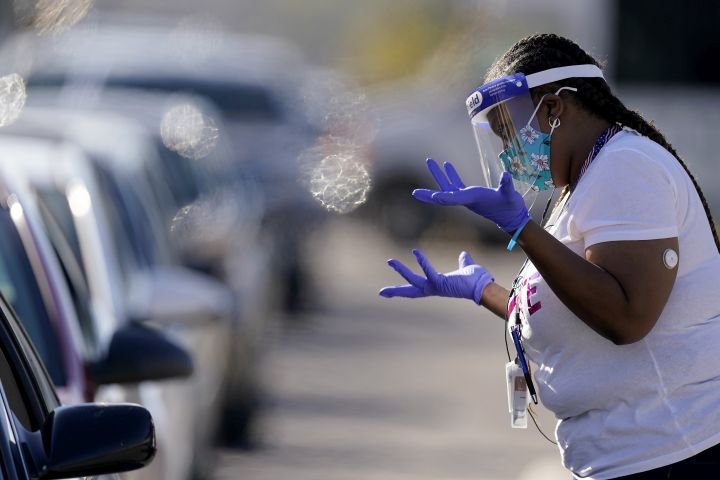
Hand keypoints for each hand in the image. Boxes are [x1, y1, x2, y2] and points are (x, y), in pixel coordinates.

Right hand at [378, 249, 493, 303]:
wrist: (484, 286)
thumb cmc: (475, 280)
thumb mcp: (465, 267)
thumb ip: (462, 261)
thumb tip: (463, 254)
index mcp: (436, 285)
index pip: (417, 288)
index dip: (403, 290)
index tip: (388, 293)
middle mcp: (434, 289)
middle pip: (410, 291)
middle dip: (396, 292)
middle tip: (381, 292)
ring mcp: (436, 287)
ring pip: (414, 280)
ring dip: (401, 271)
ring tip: (390, 261)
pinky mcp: (441, 283)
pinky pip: (429, 272)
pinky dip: (422, 262)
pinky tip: (415, 251)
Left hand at [412, 159, 529, 232]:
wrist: (512, 216)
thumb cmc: (510, 206)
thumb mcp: (509, 195)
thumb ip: (507, 185)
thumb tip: (506, 175)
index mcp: (472, 199)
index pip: (454, 198)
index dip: (443, 198)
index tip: (431, 197)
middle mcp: (466, 199)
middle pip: (443, 195)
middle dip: (428, 194)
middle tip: (413, 193)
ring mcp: (467, 197)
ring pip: (448, 187)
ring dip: (438, 175)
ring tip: (429, 161)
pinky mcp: (471, 194)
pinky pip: (456, 184)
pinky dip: (451, 175)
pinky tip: (447, 164)